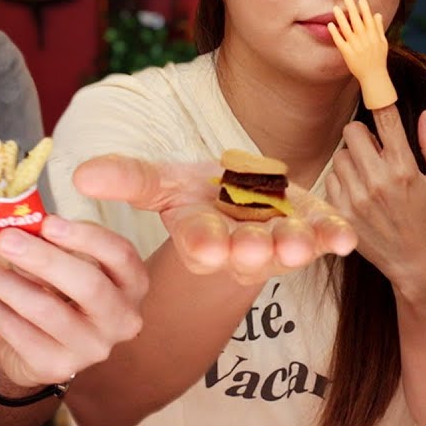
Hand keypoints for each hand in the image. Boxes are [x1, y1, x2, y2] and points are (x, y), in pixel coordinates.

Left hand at [0, 216, 146, 387]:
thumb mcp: (67, 262)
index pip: (121, 255)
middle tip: (5, 239)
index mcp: (132, 284)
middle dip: (42, 257)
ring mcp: (92, 349)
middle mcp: (122, 320)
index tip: (48, 222)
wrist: (42, 347)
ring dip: (3, 280)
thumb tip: (19, 226)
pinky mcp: (57, 366)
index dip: (86, 236)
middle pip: (88, 284)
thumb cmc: (59, 292)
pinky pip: (19, 331)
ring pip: (45, 308)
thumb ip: (52, 243)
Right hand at [72, 154, 356, 285]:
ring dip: (293, 247)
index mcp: (201, 232)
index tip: (206, 246)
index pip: (198, 241)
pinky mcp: (311, 226)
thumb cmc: (197, 192)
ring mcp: (277, 237)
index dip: (202, 244)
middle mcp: (240, 242)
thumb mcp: (161, 180)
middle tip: (251, 251)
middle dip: (249, 252)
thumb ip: (127, 177)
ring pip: (285, 247)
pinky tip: (346, 239)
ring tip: (298, 245)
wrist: (242, 194)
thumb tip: (79, 173)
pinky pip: (324, 233)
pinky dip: (335, 236)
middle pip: (244, 252)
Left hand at [325, 105, 425, 293]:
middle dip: (363, 134)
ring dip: (353, 157)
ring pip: (340, 155)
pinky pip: (331, 178)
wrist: (415, 263)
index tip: (375, 87)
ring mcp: (356, 199)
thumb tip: (425, 112)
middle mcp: (377, 182)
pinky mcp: (341, 213)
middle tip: (375, 146)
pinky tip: (359, 189)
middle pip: (352, 132)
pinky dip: (343, 179)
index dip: (379, 100)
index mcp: (405, 170)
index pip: (385, 120)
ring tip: (369, 171)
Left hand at [329, 0, 396, 109]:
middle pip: (358, 21)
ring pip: (347, 29)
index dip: (365, 9)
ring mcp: (356, 47)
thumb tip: (377, 14)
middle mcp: (365, 40)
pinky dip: (335, 33)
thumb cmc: (379, 60)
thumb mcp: (382, 43)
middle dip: (352, 8)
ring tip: (335, 8)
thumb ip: (379, 28)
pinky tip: (330, 25)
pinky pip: (340, 41)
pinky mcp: (347, 54)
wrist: (374, 77)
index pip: (369, 20)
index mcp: (374, 37)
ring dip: (341, 18)